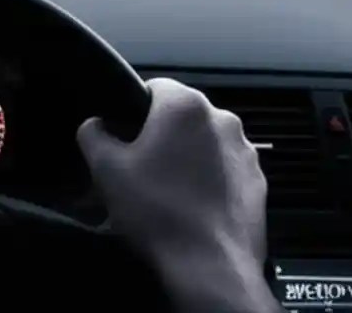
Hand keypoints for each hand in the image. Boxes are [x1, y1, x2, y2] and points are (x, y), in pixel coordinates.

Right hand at [77, 78, 278, 312]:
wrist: (209, 266)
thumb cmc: (156, 211)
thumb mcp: (106, 169)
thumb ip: (93, 133)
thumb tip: (95, 124)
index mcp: (185, 105)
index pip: (154, 86)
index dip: (133, 111)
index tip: (124, 139)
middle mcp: (223, 119)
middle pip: (181, 116)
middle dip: (162, 136)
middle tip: (141, 170)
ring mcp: (246, 152)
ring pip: (205, 143)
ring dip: (188, 158)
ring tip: (168, 193)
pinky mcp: (258, 182)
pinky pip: (226, 170)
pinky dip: (210, 180)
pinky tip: (193, 207)